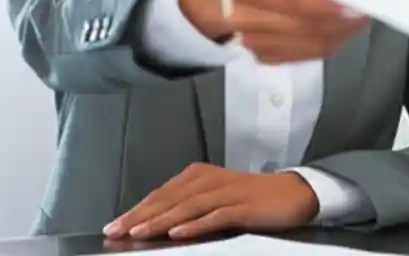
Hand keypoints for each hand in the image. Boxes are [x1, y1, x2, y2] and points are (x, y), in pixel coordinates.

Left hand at [103, 163, 318, 240]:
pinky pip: (213, 215)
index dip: (136, 209)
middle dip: (139, 216)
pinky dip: (193, 225)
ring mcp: (225, 191)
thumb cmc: (252, 200)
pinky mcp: (241, 205)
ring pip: (186, 207)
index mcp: (199, 175)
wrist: (293, 194)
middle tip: (115, 230)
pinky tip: (177, 233)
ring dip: (160, 221)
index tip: (114, 224)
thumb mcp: (216, 199)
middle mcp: (208, 180)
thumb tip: (158, 225)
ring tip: (138, 233)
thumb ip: (190, 207)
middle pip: (168, 199)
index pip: (161, 194)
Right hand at [178, 0, 368, 63]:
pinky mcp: (259, 56)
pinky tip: (339, 31)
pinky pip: (299, 57)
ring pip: (302, 46)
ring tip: (357, 20)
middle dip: (337, 21)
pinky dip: (324, 45)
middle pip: (297, 26)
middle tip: (366, 10)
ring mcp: (248, 42)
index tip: (352, 4)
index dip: (320, 4)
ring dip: (336, 36)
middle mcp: (239, 16)